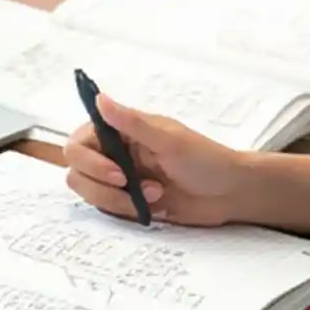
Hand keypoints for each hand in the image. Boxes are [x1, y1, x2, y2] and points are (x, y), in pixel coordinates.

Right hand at [63, 94, 246, 226]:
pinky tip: (155, 205)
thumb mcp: (169, 139)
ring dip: (117, 200)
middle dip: (102, 185)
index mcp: (120, 131)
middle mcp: (114, 153)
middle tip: (131, 185)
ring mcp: (119, 180)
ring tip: (154, 194)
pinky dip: (127, 211)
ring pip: (89, 194)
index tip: (117, 172)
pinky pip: (107, 210)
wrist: (231, 193)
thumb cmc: (206, 159)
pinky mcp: (127, 203)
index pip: (79, 143)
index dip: (89, 160)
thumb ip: (131, 122)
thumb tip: (99, 99)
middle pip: (77, 171)